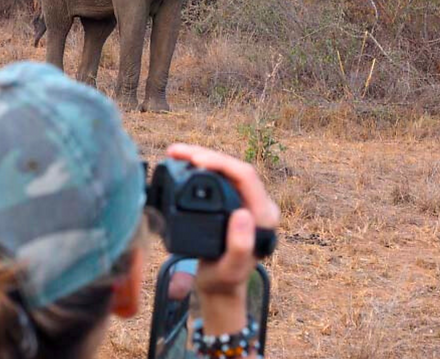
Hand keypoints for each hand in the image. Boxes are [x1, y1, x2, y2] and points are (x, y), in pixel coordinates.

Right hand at [165, 144, 279, 334]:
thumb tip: (243, 214)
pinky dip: (200, 168)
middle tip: (176, 151)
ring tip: (175, 153)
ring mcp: (246, 201)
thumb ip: (240, 246)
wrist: (221, 287)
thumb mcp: (231, 269)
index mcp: (264, 215)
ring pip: (226, 169)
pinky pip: (219, 177)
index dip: (221, 163)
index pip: (246, 176)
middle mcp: (258, 204)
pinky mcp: (232, 202)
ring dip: (201, 157)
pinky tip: (183, 164)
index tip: (196, 159)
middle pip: (235, 167)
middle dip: (206, 155)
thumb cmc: (225, 280)